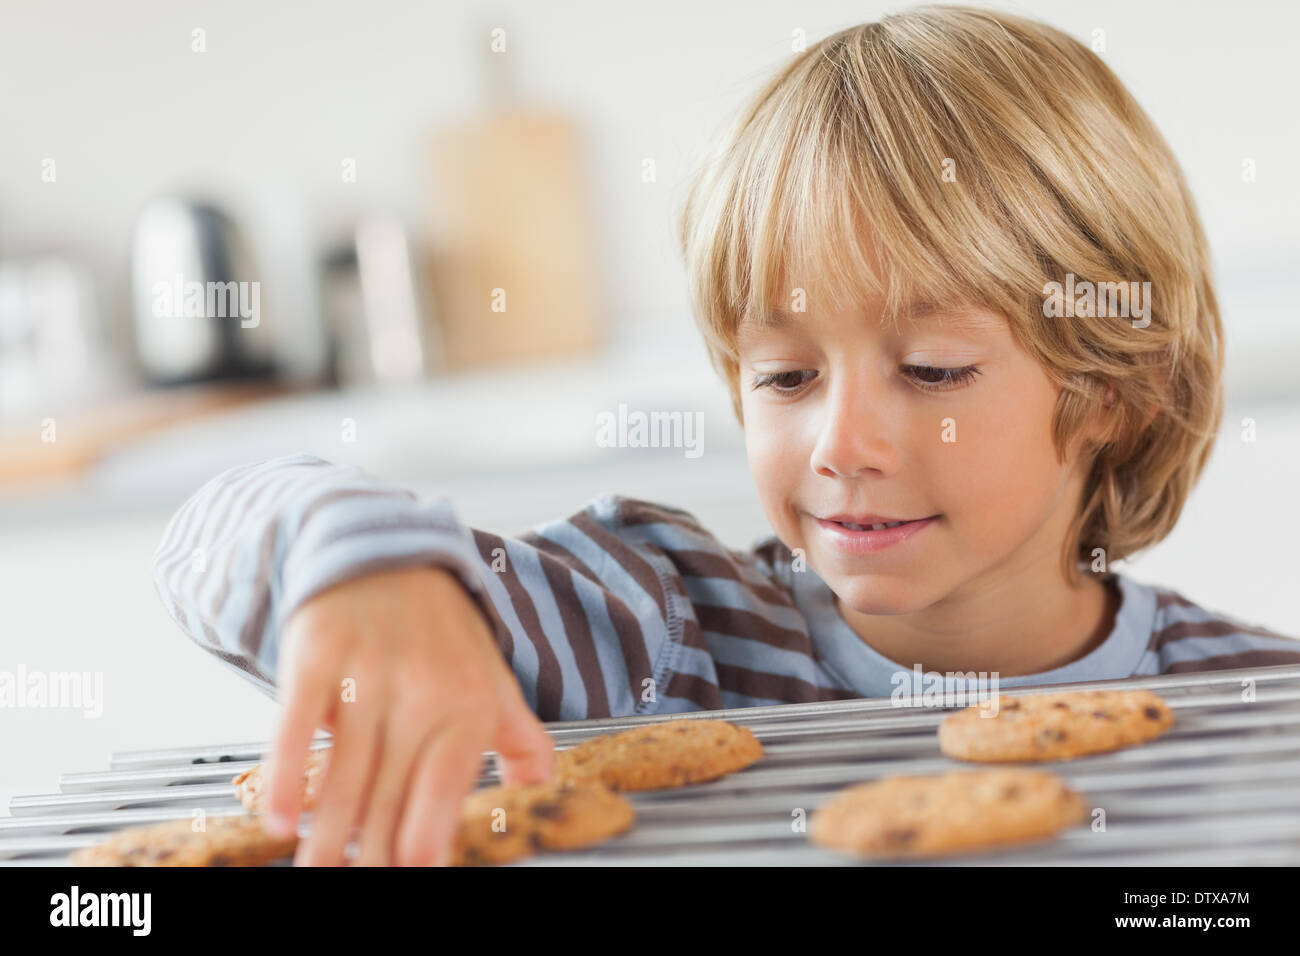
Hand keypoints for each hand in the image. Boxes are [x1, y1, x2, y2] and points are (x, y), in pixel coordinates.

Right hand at [263, 565, 553, 865]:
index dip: (428, 838)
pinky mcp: (318, 655)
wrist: (386, 551)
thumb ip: (519, 738)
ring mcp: (368, 672)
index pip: (445, 786)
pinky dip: (284, 774)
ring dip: (329, 833)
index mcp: (469, 703)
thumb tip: (538, 790)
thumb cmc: (439, 629)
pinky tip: (280, 820)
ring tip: (319, 873)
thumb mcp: (492, 677)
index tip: (415, 873)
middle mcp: (422, 689)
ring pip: (345, 770)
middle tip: (359, 887)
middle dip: (373, 852)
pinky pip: (297, 723)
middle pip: (391, 790)